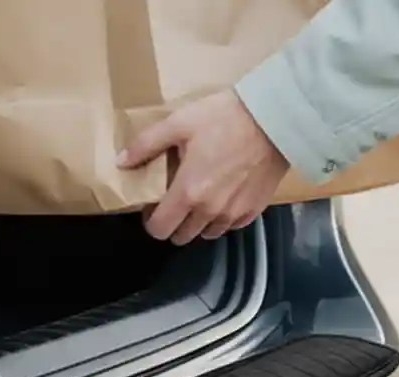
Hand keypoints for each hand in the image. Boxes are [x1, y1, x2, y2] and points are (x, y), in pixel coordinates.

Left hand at [117, 90, 289, 244]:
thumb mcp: (179, 123)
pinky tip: (223, 196)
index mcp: (188, 193)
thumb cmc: (225, 118)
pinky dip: (223, 217)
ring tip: (200, 197)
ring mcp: (234, 213)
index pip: (159, 229)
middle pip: (182, 236)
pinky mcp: (255, 209)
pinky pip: (231, 225)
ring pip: (207, 234)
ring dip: (198, 222)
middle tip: (175, 199)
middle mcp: (210, 211)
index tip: (154, 205)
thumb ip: (147, 145)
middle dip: (173, 223)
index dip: (151, 221)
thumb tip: (121, 162)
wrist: (276, 118)